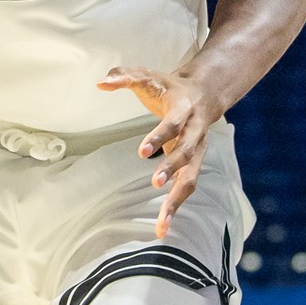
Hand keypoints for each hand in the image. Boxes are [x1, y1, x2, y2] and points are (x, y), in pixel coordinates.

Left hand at [98, 66, 225, 238]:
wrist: (205, 93)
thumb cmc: (169, 87)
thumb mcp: (148, 76)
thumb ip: (124, 77)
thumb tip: (100, 83)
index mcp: (184, 109)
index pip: (173, 123)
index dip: (159, 136)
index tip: (142, 151)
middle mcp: (195, 132)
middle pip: (187, 152)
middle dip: (173, 168)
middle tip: (155, 183)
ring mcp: (198, 151)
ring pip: (191, 178)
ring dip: (177, 200)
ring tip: (161, 224)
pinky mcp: (195, 166)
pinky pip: (187, 189)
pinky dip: (176, 208)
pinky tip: (161, 227)